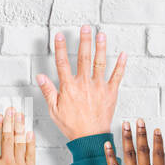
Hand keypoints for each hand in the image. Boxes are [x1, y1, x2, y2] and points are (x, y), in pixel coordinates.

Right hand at [36, 26, 125, 140]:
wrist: (89, 137)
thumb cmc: (71, 124)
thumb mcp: (54, 109)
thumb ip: (48, 91)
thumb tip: (40, 76)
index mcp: (69, 87)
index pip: (62, 63)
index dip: (61, 48)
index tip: (60, 35)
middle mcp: (84, 84)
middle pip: (84, 58)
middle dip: (84, 41)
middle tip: (85, 27)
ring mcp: (99, 87)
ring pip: (100, 63)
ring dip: (101, 47)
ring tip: (101, 34)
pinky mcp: (111, 92)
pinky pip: (117, 76)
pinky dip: (121, 65)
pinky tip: (124, 54)